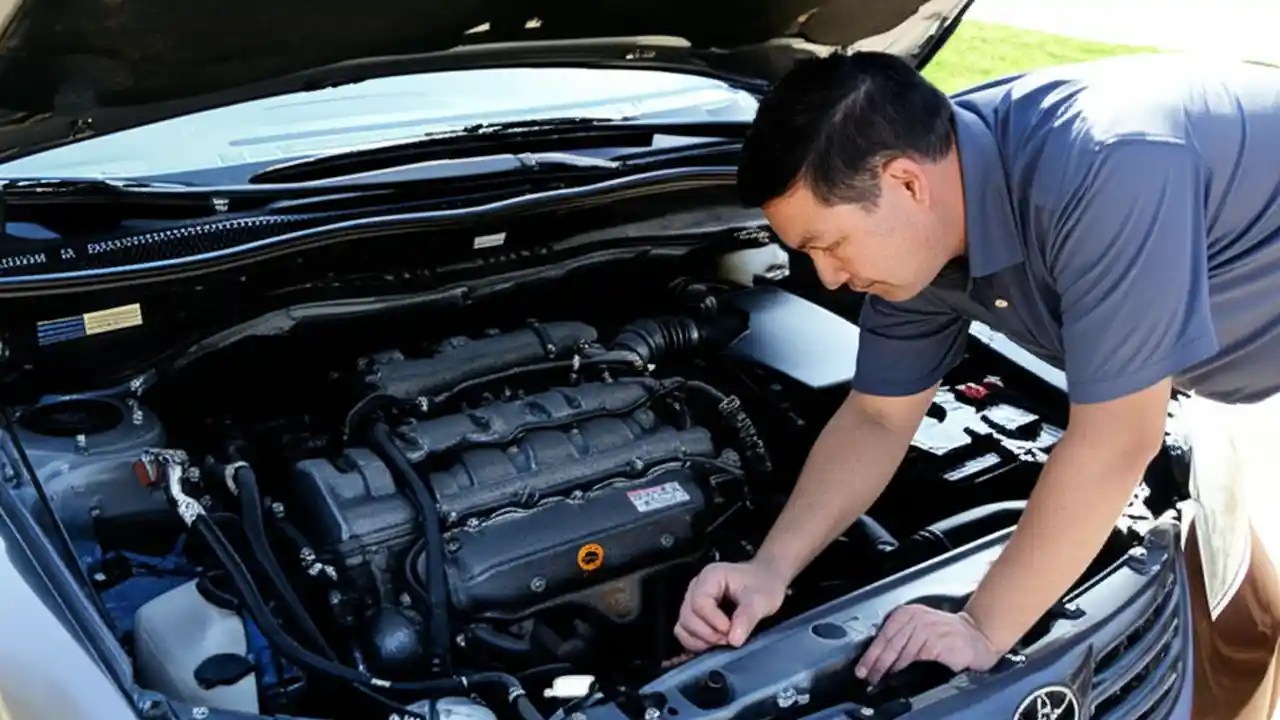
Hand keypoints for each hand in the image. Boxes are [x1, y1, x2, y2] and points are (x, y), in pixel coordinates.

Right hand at [674, 560, 787, 651]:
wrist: (765, 582)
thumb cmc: (763, 585)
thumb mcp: (762, 600)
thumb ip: (747, 617)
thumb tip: (733, 640)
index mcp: (710, 577)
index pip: (700, 603)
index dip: (713, 621)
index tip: (730, 630)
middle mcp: (696, 587)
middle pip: (688, 616)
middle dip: (707, 633)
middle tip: (728, 638)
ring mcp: (692, 602)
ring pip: (683, 626)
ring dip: (701, 640)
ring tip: (722, 641)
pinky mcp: (694, 616)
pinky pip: (685, 633)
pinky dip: (696, 643)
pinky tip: (714, 644)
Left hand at [855, 605, 1002, 683]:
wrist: (976, 636)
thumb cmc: (945, 633)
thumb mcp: (918, 627)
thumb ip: (900, 637)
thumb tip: (876, 657)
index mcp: (907, 613)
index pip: (883, 634)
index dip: (870, 653)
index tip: (861, 668)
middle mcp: (915, 618)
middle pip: (889, 643)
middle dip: (875, 663)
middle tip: (867, 676)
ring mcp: (926, 629)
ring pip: (900, 652)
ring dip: (888, 667)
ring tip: (880, 678)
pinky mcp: (937, 642)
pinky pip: (916, 657)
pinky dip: (905, 667)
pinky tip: (899, 674)